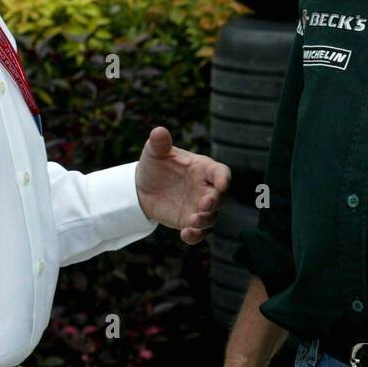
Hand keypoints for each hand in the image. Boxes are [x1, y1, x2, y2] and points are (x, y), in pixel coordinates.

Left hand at [135, 126, 230, 244]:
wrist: (143, 186)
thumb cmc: (156, 164)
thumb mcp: (155, 152)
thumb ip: (159, 143)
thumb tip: (158, 131)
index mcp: (203, 168)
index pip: (220, 172)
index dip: (224, 178)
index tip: (223, 184)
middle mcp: (205, 188)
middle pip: (220, 198)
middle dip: (215, 202)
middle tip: (205, 204)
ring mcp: (198, 207)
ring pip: (211, 217)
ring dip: (205, 220)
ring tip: (193, 221)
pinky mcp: (188, 221)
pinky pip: (198, 232)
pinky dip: (195, 235)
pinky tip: (186, 234)